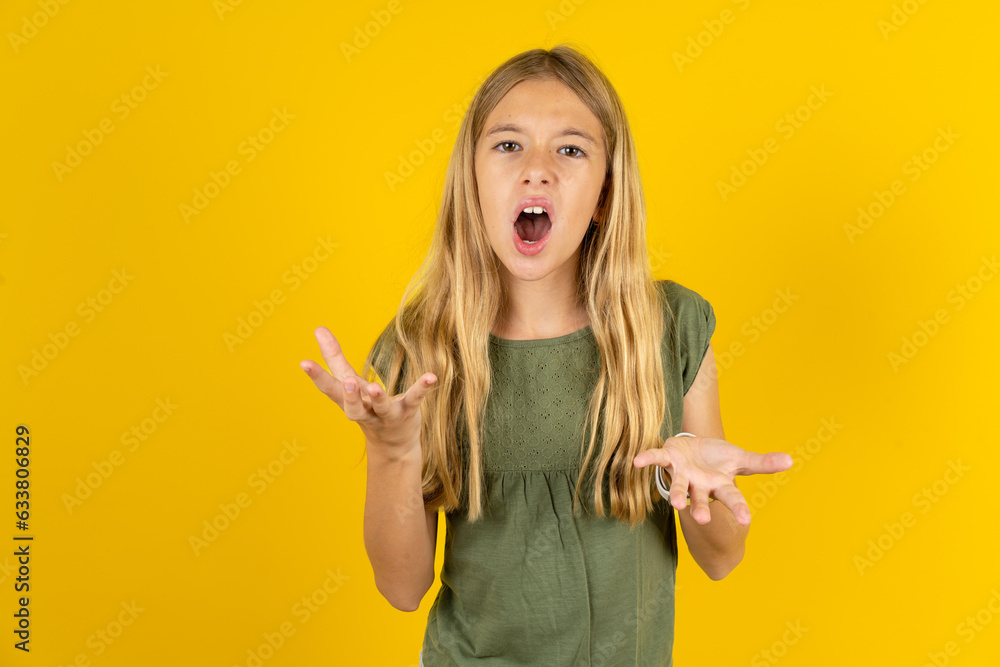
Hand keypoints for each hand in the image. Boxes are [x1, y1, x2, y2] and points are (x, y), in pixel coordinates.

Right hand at [299, 326, 436, 456]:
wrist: (393, 446)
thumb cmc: (367, 407)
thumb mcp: (349, 382)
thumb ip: (334, 358)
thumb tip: (318, 328)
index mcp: (348, 401)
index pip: (331, 389)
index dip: (317, 376)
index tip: (304, 362)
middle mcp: (365, 411)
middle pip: (352, 407)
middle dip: (349, 396)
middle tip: (348, 383)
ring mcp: (387, 414)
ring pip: (382, 408)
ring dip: (379, 398)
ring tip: (374, 387)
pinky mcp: (407, 412)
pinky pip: (414, 400)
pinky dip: (422, 388)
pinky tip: (431, 377)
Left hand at [632, 436, 792, 525]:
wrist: (693, 450)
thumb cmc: (716, 459)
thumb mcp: (740, 459)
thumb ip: (762, 463)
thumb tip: (791, 460)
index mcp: (719, 485)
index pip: (732, 498)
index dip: (739, 508)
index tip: (747, 519)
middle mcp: (700, 484)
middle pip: (701, 498)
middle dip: (701, 508)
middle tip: (702, 519)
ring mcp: (682, 474)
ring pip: (679, 486)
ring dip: (677, 494)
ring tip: (676, 504)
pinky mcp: (668, 459)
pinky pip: (656, 459)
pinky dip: (647, 459)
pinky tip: (636, 462)